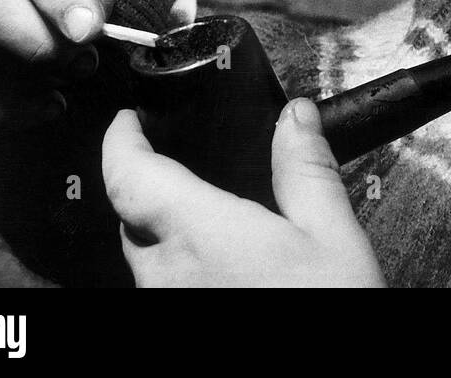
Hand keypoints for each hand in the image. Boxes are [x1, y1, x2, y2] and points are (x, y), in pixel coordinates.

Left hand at [102, 100, 385, 286]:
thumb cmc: (329, 310)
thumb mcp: (332, 234)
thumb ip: (305, 169)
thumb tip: (296, 115)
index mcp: (197, 233)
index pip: (127, 177)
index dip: (119, 141)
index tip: (128, 120)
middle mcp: (164, 275)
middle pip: (133, 220)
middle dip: (150, 187)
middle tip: (180, 162)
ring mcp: (164, 311)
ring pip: (147, 263)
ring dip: (166, 236)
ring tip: (211, 220)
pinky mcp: (175, 335)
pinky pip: (163, 292)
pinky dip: (182, 271)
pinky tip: (224, 271)